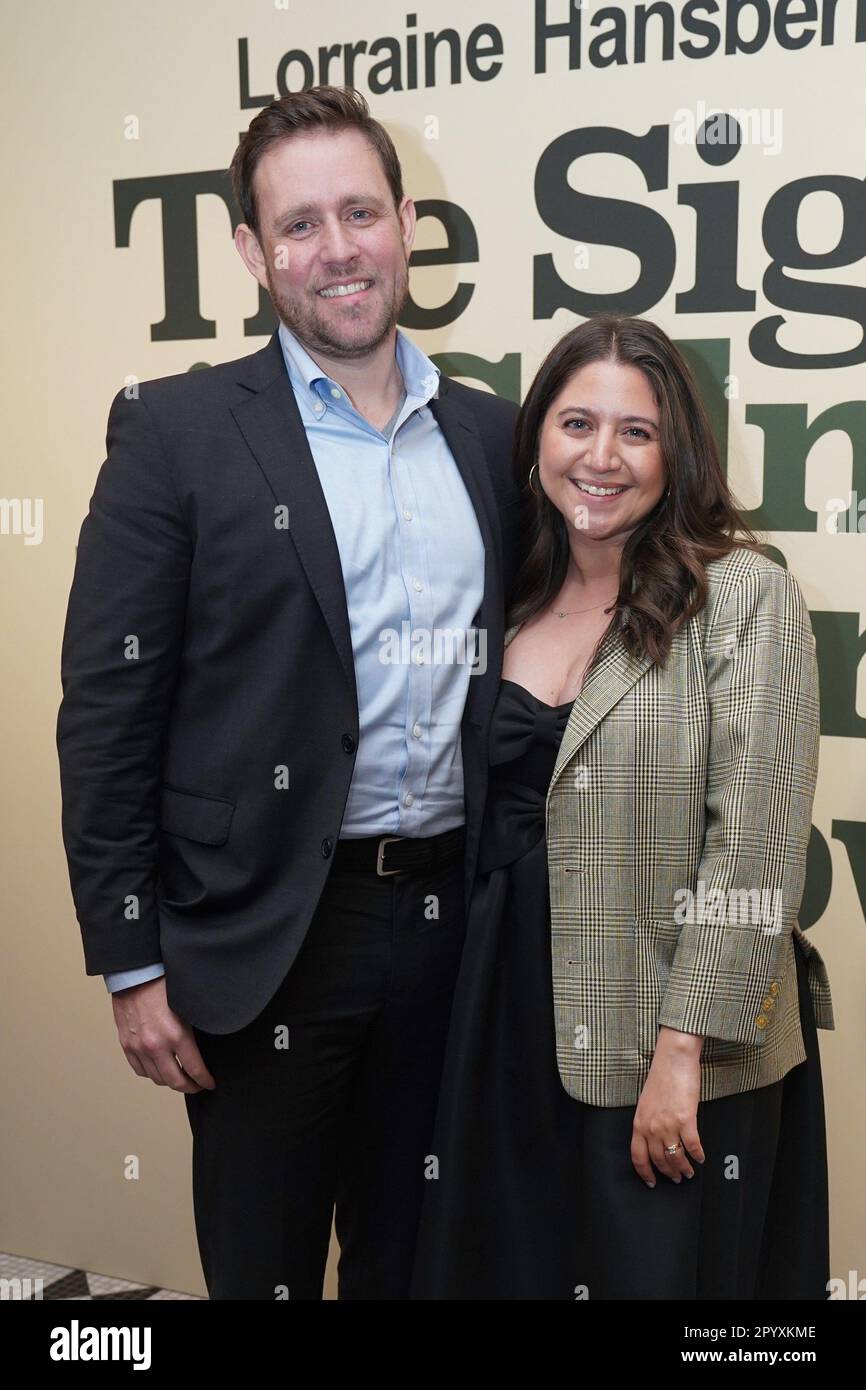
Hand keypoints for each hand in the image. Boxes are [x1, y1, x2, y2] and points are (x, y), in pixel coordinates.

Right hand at [111, 975, 215, 1092]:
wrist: (135, 973)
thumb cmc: (163, 984)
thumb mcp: (188, 1006)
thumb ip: (194, 1029)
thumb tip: (205, 1047)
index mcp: (176, 1035)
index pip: (195, 1069)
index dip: (205, 1080)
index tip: (210, 1083)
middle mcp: (156, 1045)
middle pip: (175, 1081)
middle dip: (190, 1087)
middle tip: (197, 1085)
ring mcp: (139, 1047)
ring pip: (156, 1078)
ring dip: (170, 1081)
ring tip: (179, 1077)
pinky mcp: (127, 1045)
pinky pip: (140, 1070)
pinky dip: (151, 1073)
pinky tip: (160, 1068)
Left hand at [630, 1026, 704, 1185]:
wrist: (673, 1059)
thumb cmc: (661, 1077)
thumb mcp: (646, 1102)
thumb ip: (648, 1122)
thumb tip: (654, 1140)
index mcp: (639, 1122)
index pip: (638, 1157)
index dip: (645, 1172)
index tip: (651, 1181)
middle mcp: (651, 1127)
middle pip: (659, 1160)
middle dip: (668, 1173)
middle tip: (676, 1178)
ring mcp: (668, 1124)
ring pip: (675, 1157)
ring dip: (683, 1168)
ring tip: (688, 1172)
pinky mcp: (686, 1120)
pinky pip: (693, 1146)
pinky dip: (698, 1155)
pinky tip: (700, 1157)